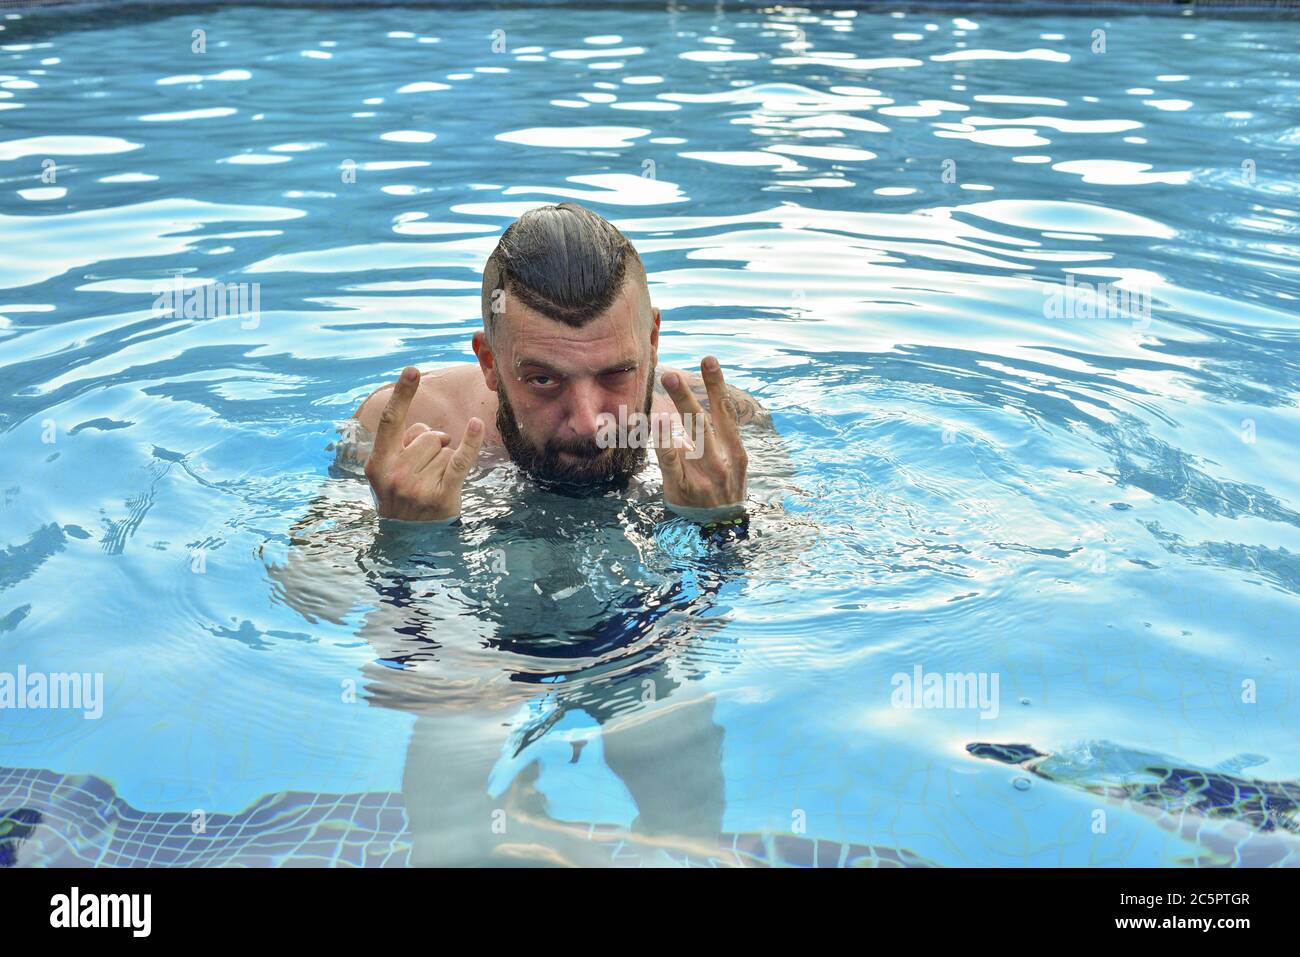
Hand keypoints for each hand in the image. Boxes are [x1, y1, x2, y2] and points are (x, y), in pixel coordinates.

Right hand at [364, 366, 483, 521]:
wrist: (408, 538)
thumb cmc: (401, 495)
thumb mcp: (389, 471)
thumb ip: (402, 446)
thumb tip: (432, 433)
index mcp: (377, 463)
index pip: (391, 421)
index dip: (402, 394)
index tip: (412, 369)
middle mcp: (395, 474)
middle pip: (427, 436)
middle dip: (432, 446)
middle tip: (425, 469)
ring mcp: (417, 487)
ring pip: (444, 449)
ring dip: (444, 459)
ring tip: (433, 481)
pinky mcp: (441, 496)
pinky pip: (459, 460)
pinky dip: (470, 443)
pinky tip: (476, 425)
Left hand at [655, 356, 748, 514]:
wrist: (721, 530)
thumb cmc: (722, 489)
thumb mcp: (729, 464)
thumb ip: (716, 438)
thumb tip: (694, 404)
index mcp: (735, 451)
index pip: (725, 411)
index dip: (717, 385)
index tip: (709, 359)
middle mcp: (723, 461)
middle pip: (705, 421)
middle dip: (688, 396)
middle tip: (670, 374)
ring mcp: (705, 476)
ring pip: (691, 440)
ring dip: (675, 415)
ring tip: (661, 398)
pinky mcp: (685, 489)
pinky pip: (673, 463)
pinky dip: (666, 443)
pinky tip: (657, 425)